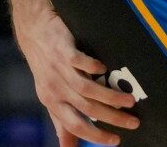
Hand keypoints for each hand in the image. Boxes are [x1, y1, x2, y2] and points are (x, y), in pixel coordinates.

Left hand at [15, 8, 138, 145]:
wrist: (33, 31)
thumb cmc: (46, 67)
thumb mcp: (50, 96)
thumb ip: (61, 122)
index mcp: (52, 101)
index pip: (74, 125)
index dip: (95, 136)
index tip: (116, 141)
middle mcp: (55, 87)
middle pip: (87, 109)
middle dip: (112, 118)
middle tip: (133, 122)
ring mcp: (59, 68)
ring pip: (86, 88)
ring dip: (110, 96)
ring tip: (130, 101)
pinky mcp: (62, 49)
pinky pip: (78, 60)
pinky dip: (91, 66)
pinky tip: (103, 68)